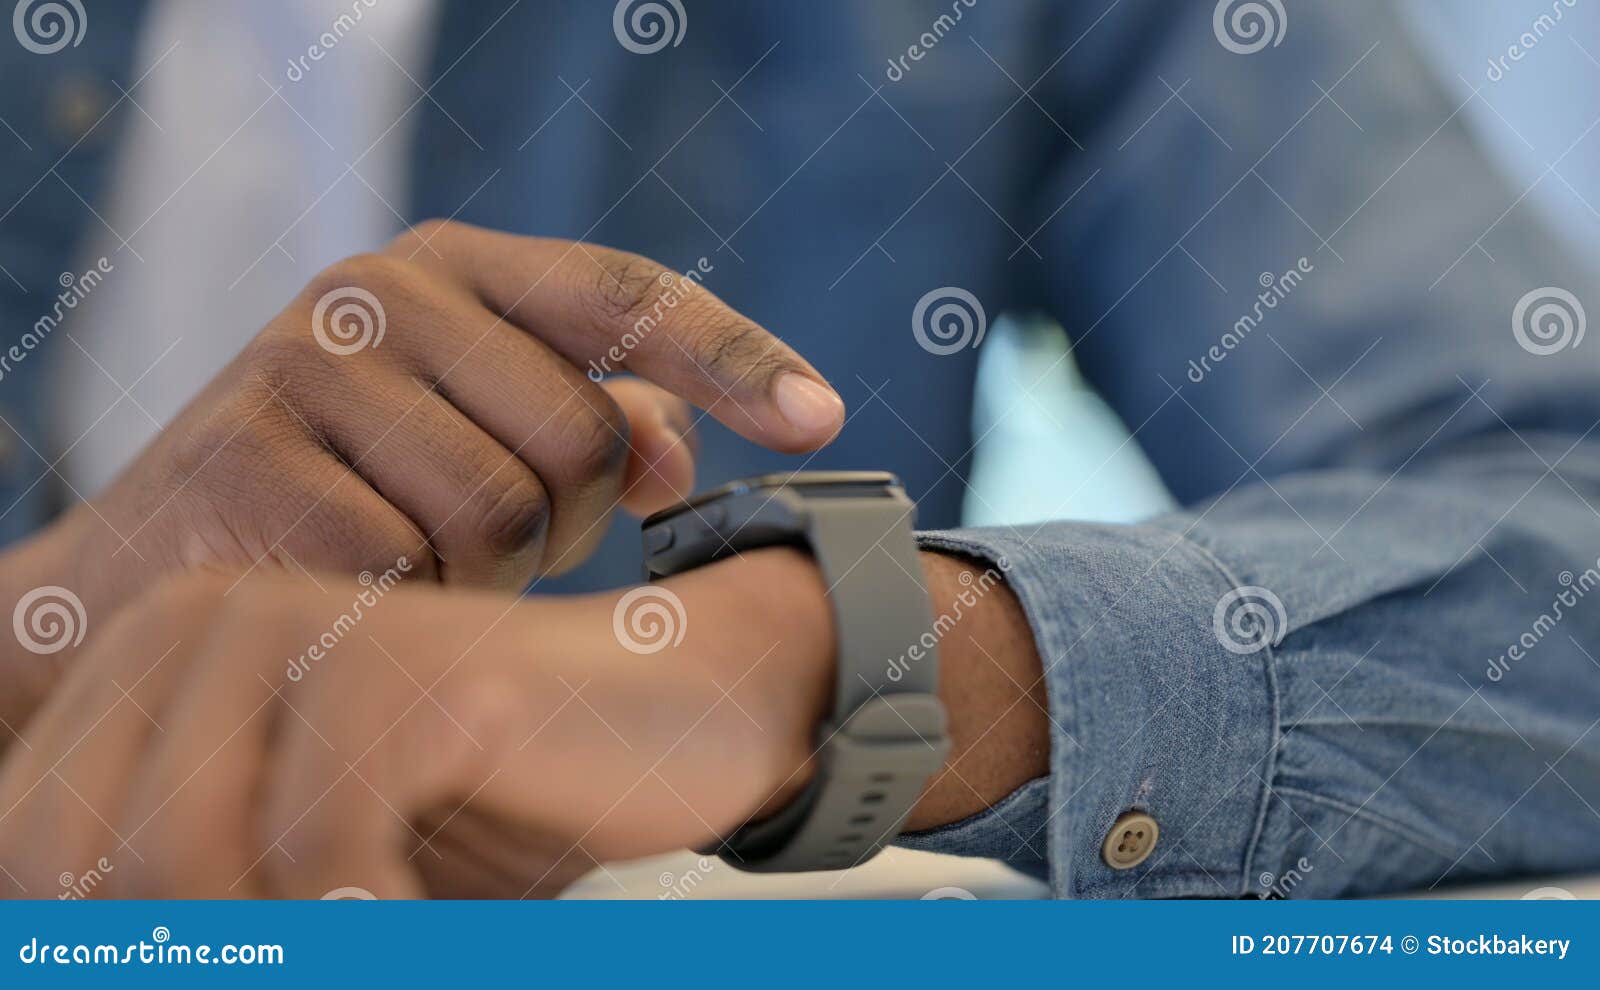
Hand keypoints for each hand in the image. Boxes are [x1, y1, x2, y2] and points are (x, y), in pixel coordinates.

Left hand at [0, 551, 835, 898]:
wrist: (677, 714)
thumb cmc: (489, 798)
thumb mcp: (297, 871)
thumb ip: (176, 895)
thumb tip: (82, 932)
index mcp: (142, 659)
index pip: (24, 853)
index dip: (102, 939)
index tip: (267, 939)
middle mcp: (193, 622)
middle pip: (83, 872)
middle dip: (200, 945)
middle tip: (338, 936)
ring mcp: (296, 631)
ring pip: (174, 870)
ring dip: (295, 943)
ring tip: (379, 920)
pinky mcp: (403, 665)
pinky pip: (320, 855)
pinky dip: (374, 926)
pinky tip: (416, 918)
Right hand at [1, 222, 844, 721]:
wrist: (163, 558)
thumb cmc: (358, 495)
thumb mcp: (478, 433)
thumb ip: (595, 421)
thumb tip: (680, 451)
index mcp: (455, 267)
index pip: (625, 296)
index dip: (732, 358)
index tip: (820, 418)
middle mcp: (380, 291)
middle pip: (582, 436)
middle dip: (562, 521)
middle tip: (480, 534)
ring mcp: (305, 362)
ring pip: (503, 513)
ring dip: (481, 574)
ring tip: (407, 558)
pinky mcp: (247, 453)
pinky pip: (410, 567)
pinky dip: (406, 605)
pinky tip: (353, 590)